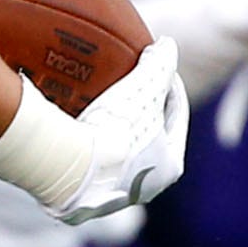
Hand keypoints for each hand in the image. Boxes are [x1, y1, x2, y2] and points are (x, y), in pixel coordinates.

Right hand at [41, 36, 189, 224]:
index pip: (176, 117)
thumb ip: (160, 65)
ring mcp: (113, 197)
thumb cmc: (115, 129)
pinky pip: (87, 166)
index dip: (168, 87)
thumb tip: (168, 44)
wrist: (71, 168)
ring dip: (111, 133)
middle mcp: (146, 187)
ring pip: (118, 157)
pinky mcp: (81, 202)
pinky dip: (84, 147)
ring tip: (97, 106)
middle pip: (148, 139)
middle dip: (140, 112)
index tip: (155, 66)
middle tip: (128, 86)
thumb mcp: (143, 88)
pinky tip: (72, 129)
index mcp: (170, 165)